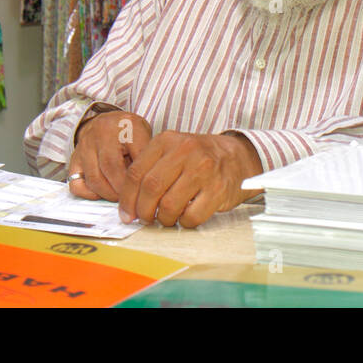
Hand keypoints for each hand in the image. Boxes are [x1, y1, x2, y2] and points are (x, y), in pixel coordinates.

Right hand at [67, 110, 152, 200]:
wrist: (106, 122)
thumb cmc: (128, 131)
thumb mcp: (144, 133)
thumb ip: (147, 153)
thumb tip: (147, 181)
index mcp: (124, 126)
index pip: (134, 154)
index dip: (139, 177)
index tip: (143, 190)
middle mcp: (101, 134)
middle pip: (111, 168)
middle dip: (123, 189)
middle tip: (132, 198)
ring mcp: (85, 147)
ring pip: (94, 178)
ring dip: (108, 194)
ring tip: (119, 198)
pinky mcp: (74, 159)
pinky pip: (76, 183)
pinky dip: (88, 194)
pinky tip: (101, 193)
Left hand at [116, 131, 263, 228]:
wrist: (236, 157)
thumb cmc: (198, 158)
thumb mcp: (172, 150)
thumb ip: (150, 168)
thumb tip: (128, 203)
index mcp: (167, 140)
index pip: (136, 172)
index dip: (127, 198)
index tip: (126, 213)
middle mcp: (185, 151)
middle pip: (150, 188)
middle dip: (143, 210)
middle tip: (145, 219)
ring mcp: (203, 169)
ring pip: (169, 205)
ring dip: (163, 219)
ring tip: (167, 218)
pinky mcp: (217, 189)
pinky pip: (191, 215)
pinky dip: (184, 222)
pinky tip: (185, 217)